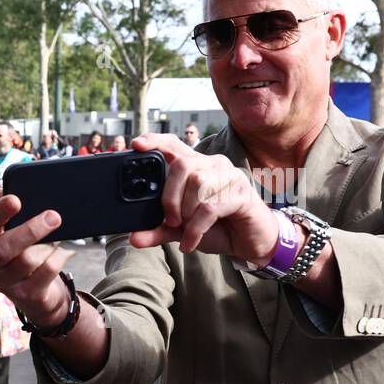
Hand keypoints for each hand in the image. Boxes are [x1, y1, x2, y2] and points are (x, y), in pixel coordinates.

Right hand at [0, 196, 74, 327]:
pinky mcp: (25, 295)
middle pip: (4, 248)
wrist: (34, 293)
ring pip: (28, 260)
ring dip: (48, 246)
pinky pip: (47, 270)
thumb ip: (13, 215)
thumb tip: (17, 191)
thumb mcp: (13, 234)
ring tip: (55, 240)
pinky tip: (59, 254)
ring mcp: (5, 283)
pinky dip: (58, 257)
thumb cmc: (23, 254)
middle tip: (53, 217)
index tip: (15, 200)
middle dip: (31, 231)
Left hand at [126, 133, 277, 261]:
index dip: (155, 141)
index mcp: (195, 167)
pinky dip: (196, 228)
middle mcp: (212, 165)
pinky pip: (211, 206)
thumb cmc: (217, 227)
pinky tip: (191, 242)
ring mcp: (229, 176)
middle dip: (169, 197)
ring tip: (186, 230)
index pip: (173, 145)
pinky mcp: (241, 193)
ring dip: (186, 213)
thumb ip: (159, 230)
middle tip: (170, 220)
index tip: (136, 145)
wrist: (249, 242)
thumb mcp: (181, 229)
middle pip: (182, 165)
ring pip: (197, 184)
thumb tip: (134, 238)